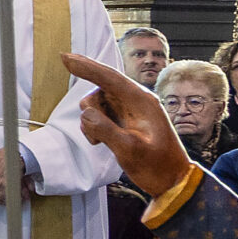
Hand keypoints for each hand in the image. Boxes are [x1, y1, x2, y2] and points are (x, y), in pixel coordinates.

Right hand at [62, 52, 193, 197]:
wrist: (172, 181)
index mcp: (142, 101)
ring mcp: (130, 111)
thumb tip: (85, 114)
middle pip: (101, 89)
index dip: (86, 66)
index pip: (110, 77)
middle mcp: (136, 101)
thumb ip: (106, 130)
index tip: (65, 57)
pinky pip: (101, 114)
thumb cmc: (156, 167)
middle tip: (96, 139)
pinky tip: (100, 142)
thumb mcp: (130, 151)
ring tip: (100, 143)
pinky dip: (94, 126)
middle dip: (90, 110)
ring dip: (91, 121)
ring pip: (98, 103)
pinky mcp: (124, 121)